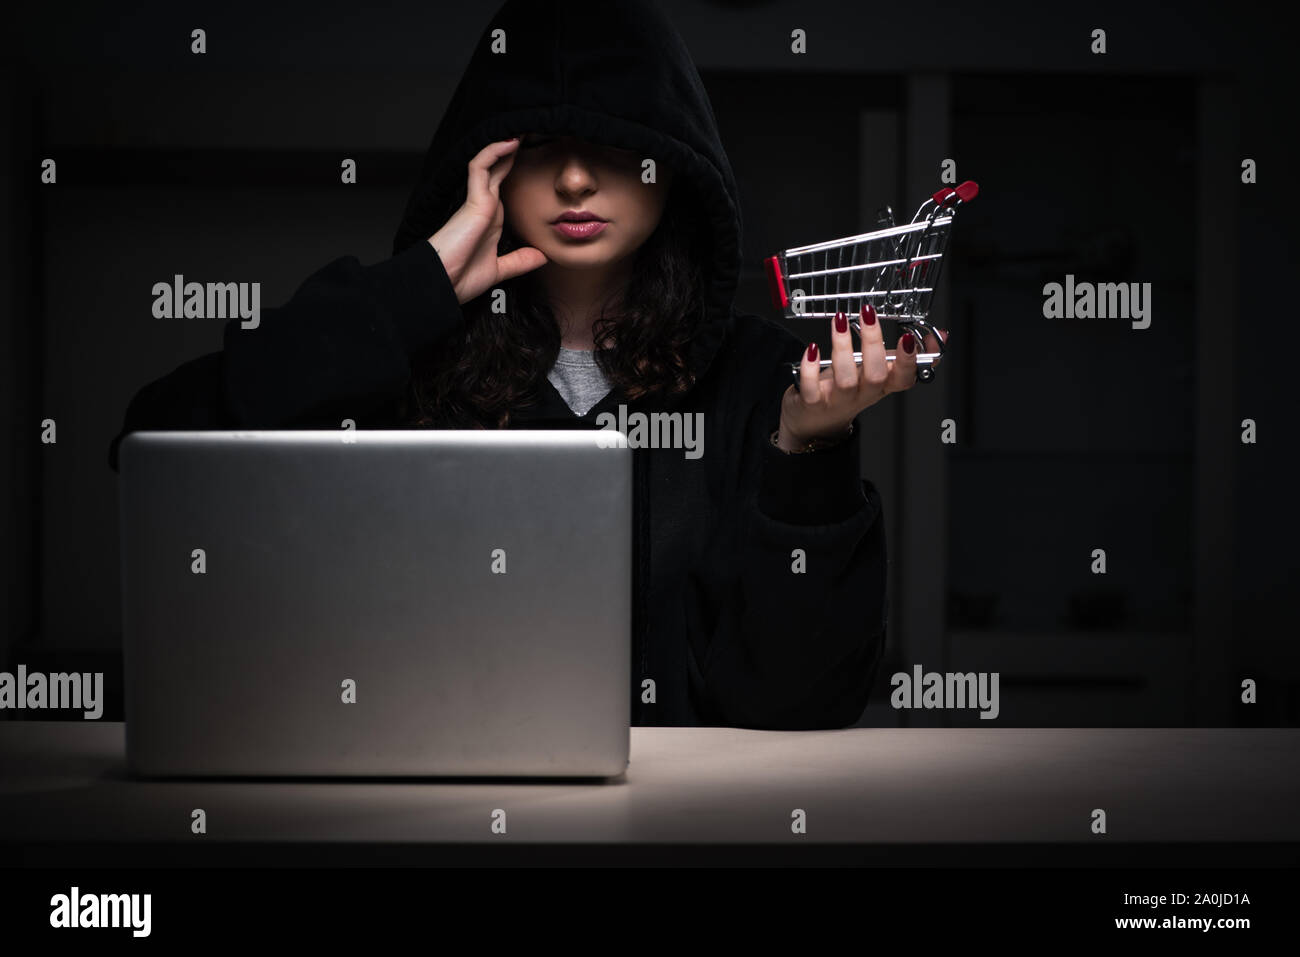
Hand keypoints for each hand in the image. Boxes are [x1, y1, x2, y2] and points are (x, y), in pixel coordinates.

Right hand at [427, 137, 547, 304]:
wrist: (442, 287)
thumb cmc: (460, 278)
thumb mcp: (498, 270)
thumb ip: (519, 261)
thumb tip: (541, 256)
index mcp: (491, 219)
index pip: (504, 185)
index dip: (516, 167)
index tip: (535, 153)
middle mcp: (485, 206)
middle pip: (498, 169)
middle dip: (513, 150)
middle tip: (532, 130)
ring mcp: (478, 202)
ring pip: (489, 162)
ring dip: (505, 144)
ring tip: (524, 127)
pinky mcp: (473, 202)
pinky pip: (480, 168)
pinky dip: (494, 152)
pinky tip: (510, 141)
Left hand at [776, 304, 947, 449]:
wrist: (815, 422)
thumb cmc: (847, 389)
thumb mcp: (879, 372)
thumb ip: (904, 355)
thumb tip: (939, 336)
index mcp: (882, 385)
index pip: (904, 378)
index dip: (909, 361)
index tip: (910, 338)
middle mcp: (863, 394)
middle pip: (875, 375)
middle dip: (873, 344)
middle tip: (868, 315)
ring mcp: (838, 400)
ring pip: (845, 379)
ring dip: (843, 348)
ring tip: (841, 321)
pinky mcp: (813, 404)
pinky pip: (812, 388)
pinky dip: (811, 369)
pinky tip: (811, 349)